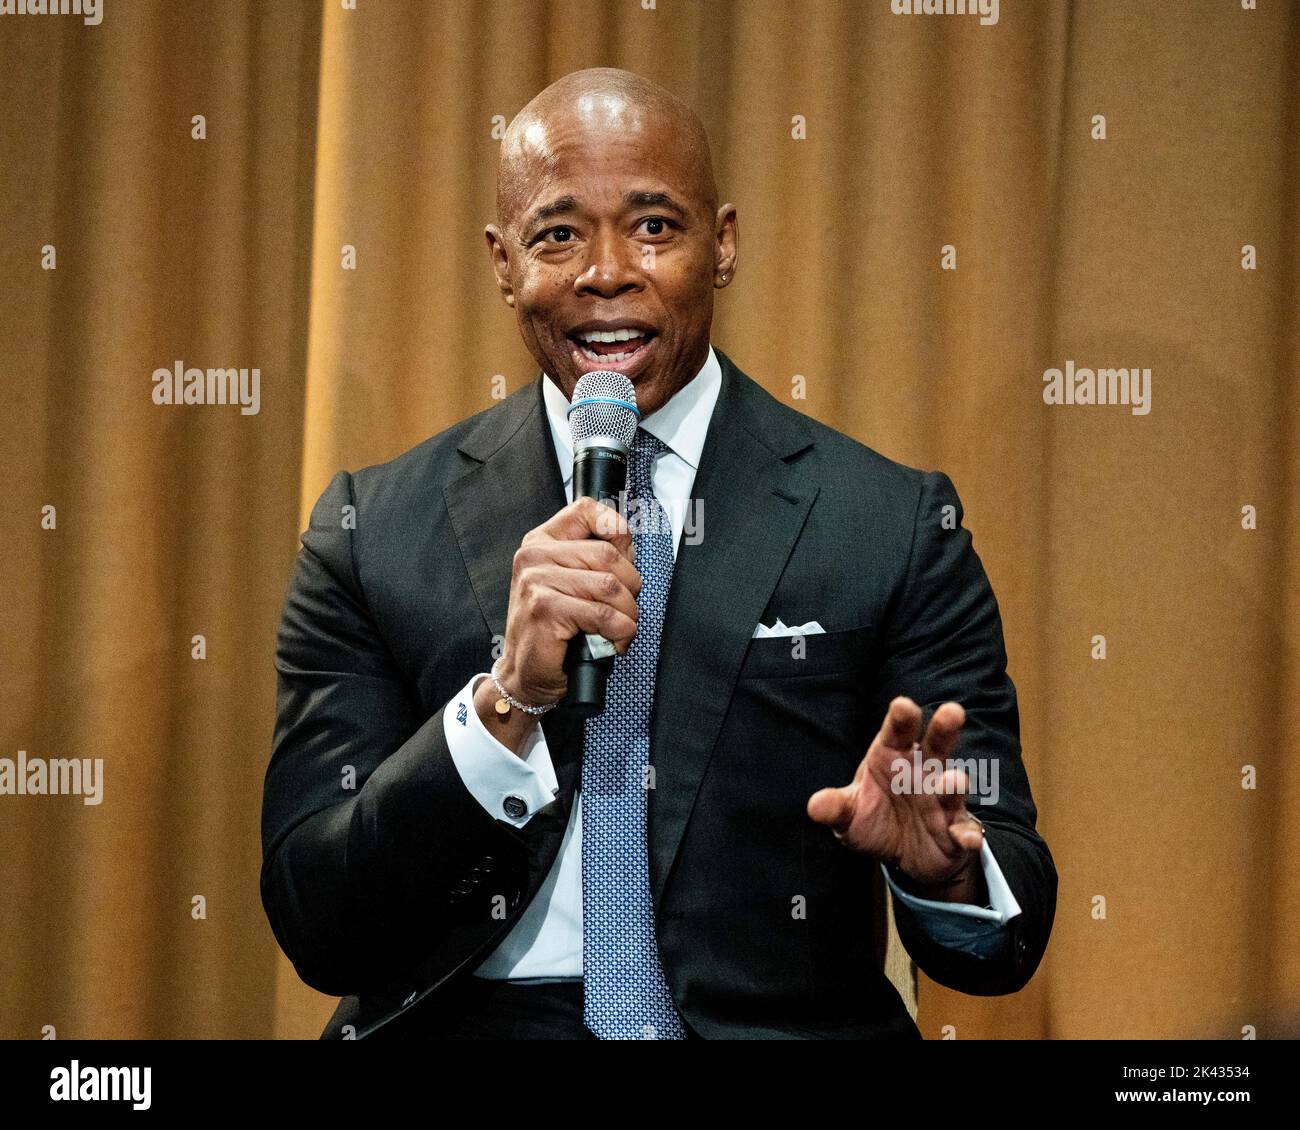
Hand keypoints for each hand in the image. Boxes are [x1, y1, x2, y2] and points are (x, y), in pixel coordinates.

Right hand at [495, 495, 641, 708]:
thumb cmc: (552, 630)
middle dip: (631, 586)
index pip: (585, 510)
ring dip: (628, 613)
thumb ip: (593, 560)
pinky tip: (614, 641)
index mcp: (541, 542)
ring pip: (610, 585)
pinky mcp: (545, 608)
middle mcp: (534, 555)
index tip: (626, 557)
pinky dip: (620, 631)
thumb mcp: (570, 584)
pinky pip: (603, 614)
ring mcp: (536, 581)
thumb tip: (629, 549)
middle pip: (608, 553)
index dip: (616, 529)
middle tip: (626, 608)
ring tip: (621, 628)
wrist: (525, 673)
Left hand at [806, 696, 985, 896]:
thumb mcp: (849, 814)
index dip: (901, 719)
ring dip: (954, 783)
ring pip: (953, 786)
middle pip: (936, 746)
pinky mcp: (957, 831)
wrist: (901, 855)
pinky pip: (966, 831)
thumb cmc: (873, 818)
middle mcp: (923, 772)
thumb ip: (836, 807)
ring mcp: (943, 801)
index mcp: (893, 757)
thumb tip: (815, 807)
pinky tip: (966, 840)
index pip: (896, 732)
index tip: (902, 705)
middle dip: (943, 729)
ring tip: (951, 781)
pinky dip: (968, 835)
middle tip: (952, 712)